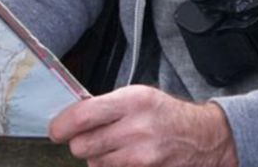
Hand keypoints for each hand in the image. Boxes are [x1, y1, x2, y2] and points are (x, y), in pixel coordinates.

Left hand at [49, 85, 237, 166]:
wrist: (202, 137)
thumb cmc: (166, 115)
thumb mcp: (138, 96)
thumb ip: (106, 105)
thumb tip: (69, 117)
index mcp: (132, 100)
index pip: (82, 115)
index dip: (62, 125)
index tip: (55, 130)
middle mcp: (137, 128)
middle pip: (82, 146)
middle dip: (80, 143)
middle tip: (89, 138)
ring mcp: (142, 155)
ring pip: (94, 163)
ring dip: (97, 157)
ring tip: (115, 146)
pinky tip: (124, 158)